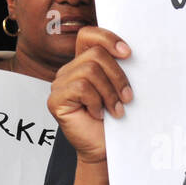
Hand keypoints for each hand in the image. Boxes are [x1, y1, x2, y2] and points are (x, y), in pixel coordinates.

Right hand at [48, 26, 132, 164]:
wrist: (106, 149)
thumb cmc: (114, 121)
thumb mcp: (119, 88)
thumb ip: (119, 67)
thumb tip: (130, 52)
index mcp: (83, 63)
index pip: (89, 35)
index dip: (108, 38)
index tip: (128, 54)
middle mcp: (69, 71)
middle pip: (95, 54)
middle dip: (118, 76)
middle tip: (128, 97)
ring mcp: (59, 84)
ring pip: (90, 71)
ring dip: (109, 92)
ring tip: (116, 110)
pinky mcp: (55, 100)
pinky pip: (81, 88)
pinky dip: (96, 102)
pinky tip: (99, 114)